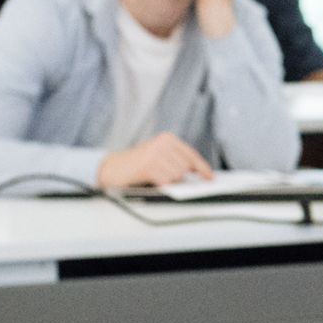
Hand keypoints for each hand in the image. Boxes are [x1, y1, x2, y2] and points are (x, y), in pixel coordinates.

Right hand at [97, 132, 212, 189]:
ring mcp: (156, 154)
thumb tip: (196, 172)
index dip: (202, 168)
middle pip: (186, 167)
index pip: (191, 155)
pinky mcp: (149, 166)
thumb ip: (176, 159)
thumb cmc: (136, 163)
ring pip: (177, 175)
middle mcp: (163, 143)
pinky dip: (161, 183)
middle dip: (178, 176)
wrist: (113, 167)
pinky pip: (166, 181)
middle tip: (163, 174)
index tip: (210, 177)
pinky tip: (151, 178)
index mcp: (167, 138)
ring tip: (154, 175)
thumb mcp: (158, 154)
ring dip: (168, 180)